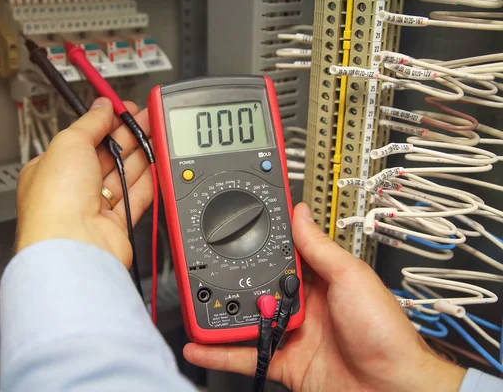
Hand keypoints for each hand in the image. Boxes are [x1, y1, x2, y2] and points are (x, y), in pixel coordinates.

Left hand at [15, 97, 152, 267]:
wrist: (73, 247)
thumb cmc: (55, 203)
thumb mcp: (68, 144)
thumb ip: (90, 123)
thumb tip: (102, 106)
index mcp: (51, 169)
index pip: (83, 139)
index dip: (105, 123)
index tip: (125, 112)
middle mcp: (72, 190)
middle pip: (106, 157)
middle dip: (128, 136)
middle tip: (148, 120)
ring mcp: (94, 209)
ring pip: (124, 176)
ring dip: (141, 156)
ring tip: (157, 136)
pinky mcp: (116, 225)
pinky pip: (136, 198)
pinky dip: (148, 182)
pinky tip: (156, 167)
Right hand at [184, 203, 465, 391]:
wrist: (391, 388)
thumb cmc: (383, 332)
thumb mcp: (350, 277)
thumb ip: (319, 248)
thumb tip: (301, 213)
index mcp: (318, 281)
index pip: (279, 257)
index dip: (256, 245)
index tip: (233, 231)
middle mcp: (301, 306)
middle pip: (256, 289)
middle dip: (231, 282)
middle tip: (205, 270)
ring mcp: (289, 334)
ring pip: (246, 322)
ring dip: (220, 315)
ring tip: (194, 304)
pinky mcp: (282, 362)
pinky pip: (245, 356)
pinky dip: (220, 354)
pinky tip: (200, 346)